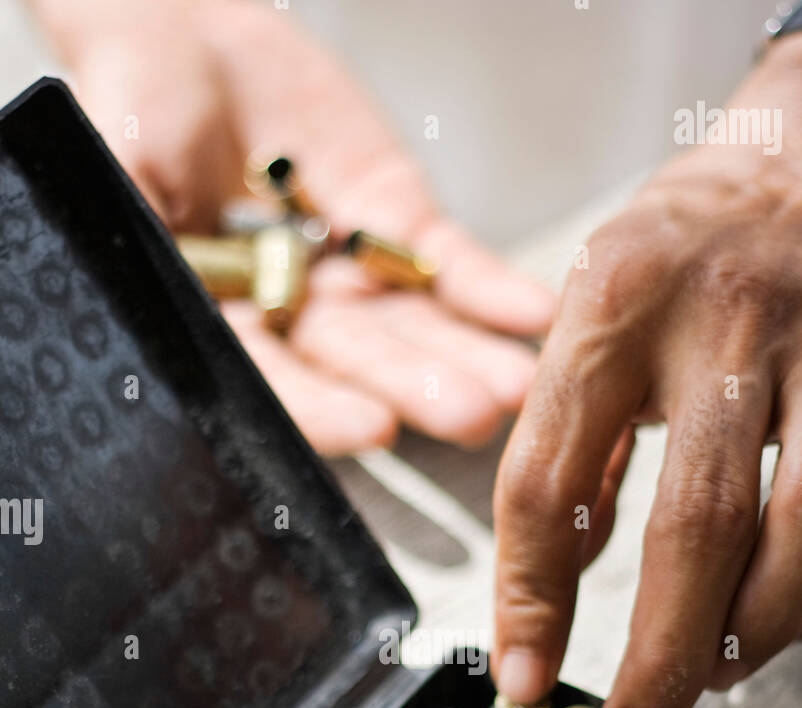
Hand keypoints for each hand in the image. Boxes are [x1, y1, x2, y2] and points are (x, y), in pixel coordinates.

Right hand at [36, 0, 553, 454]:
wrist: (182, 37)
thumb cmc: (133, 115)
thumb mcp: (120, 186)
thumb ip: (146, 255)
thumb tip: (156, 316)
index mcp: (223, 328)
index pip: (272, 384)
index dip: (320, 408)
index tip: (372, 428)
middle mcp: (296, 320)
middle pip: (361, 363)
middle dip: (417, 387)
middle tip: (473, 414)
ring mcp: (353, 279)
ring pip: (417, 327)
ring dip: (468, 356)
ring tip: (520, 382)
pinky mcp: (400, 229)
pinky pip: (452, 267)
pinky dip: (494, 291)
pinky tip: (534, 314)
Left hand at [493, 34, 801, 707]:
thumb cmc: (677, 256)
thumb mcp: (587, 324)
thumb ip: (566, 453)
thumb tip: (549, 597)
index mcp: (614, 304)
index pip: (549, 478)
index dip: (529, 598)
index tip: (525, 680)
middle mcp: (725, 320)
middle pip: (698, 521)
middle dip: (664, 653)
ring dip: (760, 630)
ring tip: (714, 674)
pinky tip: (787, 617)